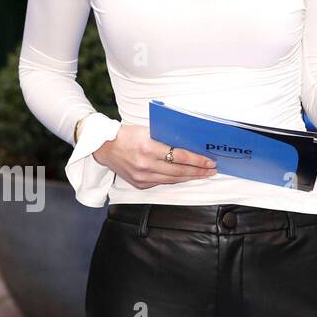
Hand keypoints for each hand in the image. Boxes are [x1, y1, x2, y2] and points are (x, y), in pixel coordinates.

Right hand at [93, 123, 217, 188]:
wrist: (104, 147)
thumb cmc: (128, 135)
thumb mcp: (149, 131)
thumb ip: (167, 139)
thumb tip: (191, 144)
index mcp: (149, 148)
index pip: (180, 156)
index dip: (198, 160)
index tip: (210, 161)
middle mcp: (145, 165)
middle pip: (179, 171)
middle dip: (199, 171)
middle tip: (212, 170)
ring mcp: (142, 177)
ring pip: (172, 179)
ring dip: (190, 177)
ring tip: (203, 174)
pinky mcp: (139, 184)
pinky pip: (162, 182)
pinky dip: (175, 180)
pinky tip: (185, 177)